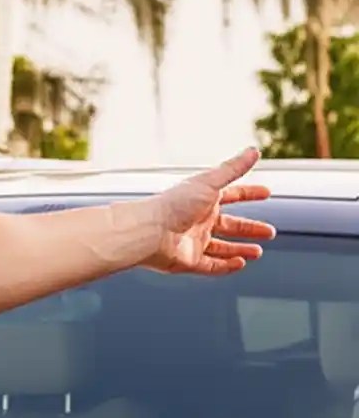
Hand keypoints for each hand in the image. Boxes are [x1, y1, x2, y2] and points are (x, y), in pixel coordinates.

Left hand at [142, 147, 276, 274]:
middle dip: (249, 228)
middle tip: (269, 231)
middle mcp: (198, 220)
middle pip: (229, 225)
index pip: (232, 195)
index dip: (249, 193)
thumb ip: (233, 168)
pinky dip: (226, 266)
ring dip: (240, 249)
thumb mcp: (209, 182)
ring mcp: (193, 241)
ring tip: (257, 251)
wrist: (149, 231)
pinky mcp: (189, 261)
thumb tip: (253, 151)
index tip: (266, 193)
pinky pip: (211, 266)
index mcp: (203, 200)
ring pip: (221, 248)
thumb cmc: (174, 204)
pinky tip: (241, 263)